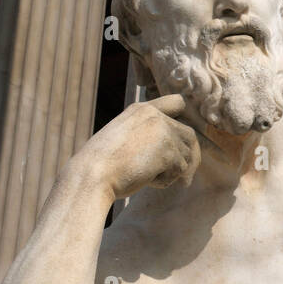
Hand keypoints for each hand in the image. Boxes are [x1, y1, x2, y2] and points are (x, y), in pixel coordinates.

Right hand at [75, 95, 201, 202]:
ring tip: (148, 177)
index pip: (177, 102)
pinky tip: (146, 181)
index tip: (181, 140)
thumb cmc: (102, 164)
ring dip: (172, 171)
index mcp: (141, 109)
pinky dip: (166, 181)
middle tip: (184, 178)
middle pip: (189, 135)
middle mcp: (156, 116)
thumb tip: (176, 154)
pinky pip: (180, 171)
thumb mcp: (124, 139)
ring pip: (186, 156)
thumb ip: (148, 136)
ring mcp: (164, 132)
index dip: (183, 120)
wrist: (92, 174)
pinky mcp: (169, 151)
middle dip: (190, 156)